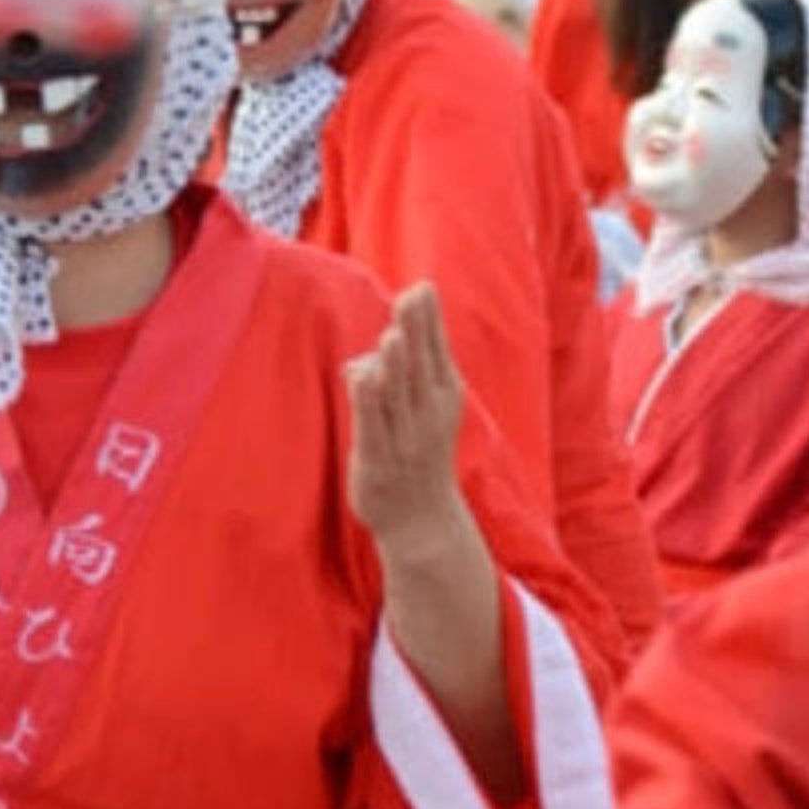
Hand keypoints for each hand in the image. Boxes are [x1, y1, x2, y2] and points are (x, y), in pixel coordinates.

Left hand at [344, 283, 464, 555]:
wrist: (422, 521)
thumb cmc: (418, 454)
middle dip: (416, 330)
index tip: (423, 287)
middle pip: (419, 366)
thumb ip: (402, 374)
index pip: (436, 351)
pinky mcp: (377, 458)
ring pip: (397, 394)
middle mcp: (428, 415)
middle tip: (412, 295)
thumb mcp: (424, 409)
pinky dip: (369, 401)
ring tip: (394, 334)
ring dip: (396, 364)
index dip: (429, 320)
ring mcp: (404, 438)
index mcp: (443, 397)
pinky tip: (365, 377)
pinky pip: (372, 425)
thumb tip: (377, 344)